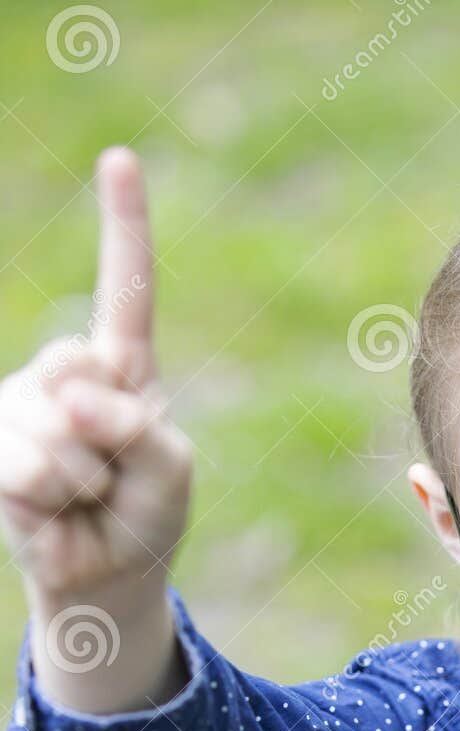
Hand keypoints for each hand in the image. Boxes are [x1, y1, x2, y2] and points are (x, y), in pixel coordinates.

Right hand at [0, 146, 193, 604]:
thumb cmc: (144, 513)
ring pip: (52, 427)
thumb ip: (138, 430)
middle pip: (75, 366)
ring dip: (82, 477)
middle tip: (110, 473)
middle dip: (106, 434)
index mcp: (121, 367)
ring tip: (85, 495)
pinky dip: (52, 497)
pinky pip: (26, 466)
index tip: (121, 159)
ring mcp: (20, 407)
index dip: (124, 226)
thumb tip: (73, 404)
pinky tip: (53, 510)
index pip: (125, 290)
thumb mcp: (168, 470)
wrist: (106, 571)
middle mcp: (63, 376)